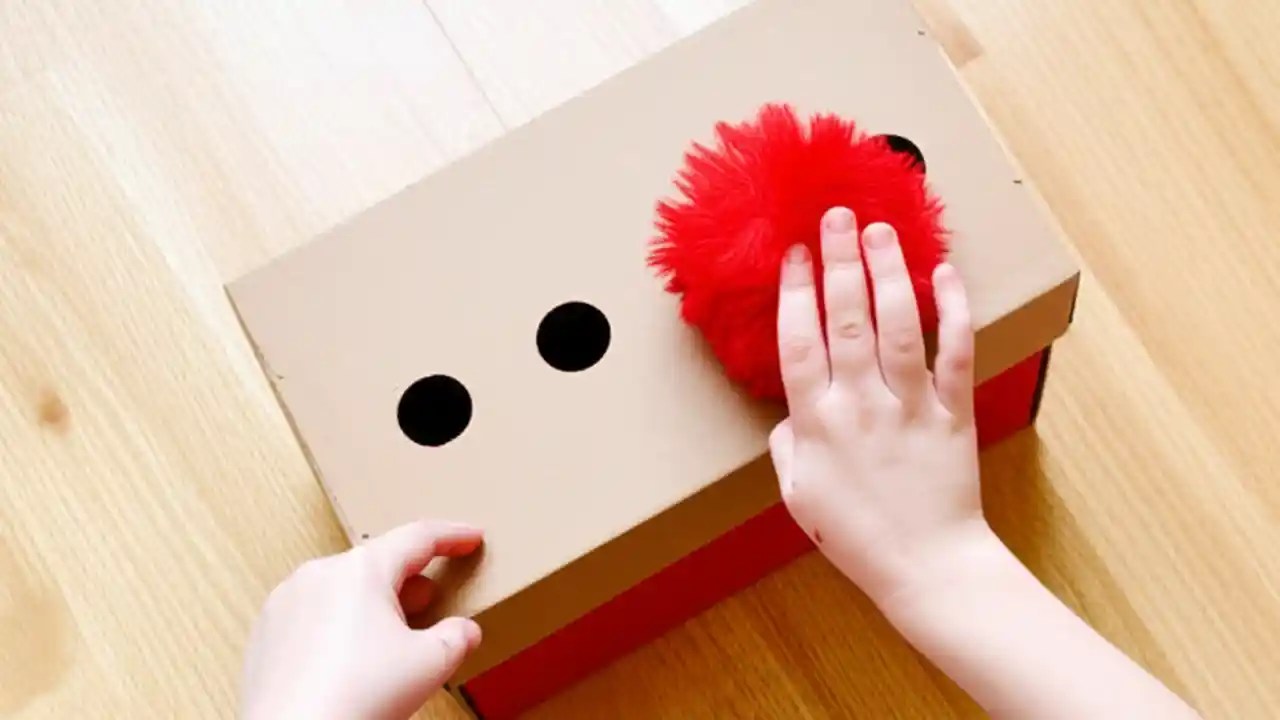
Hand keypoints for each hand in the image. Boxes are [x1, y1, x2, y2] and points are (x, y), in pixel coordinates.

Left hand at [239, 520, 483, 719]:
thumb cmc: (355, 699)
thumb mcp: (430, 665)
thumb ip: (457, 637)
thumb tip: (464, 630)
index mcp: (362, 569)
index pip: (418, 537)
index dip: (452, 535)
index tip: (470, 537)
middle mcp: (320, 574)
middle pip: (378, 564)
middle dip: (411, 582)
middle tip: (433, 603)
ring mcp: (286, 602)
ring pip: (344, 589)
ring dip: (374, 606)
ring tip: (392, 640)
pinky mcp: (267, 632)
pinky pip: (314, 614)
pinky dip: (340, 626)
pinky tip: (352, 662)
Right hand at [772, 208, 1202, 718]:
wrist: (927, 567)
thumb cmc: (856, 536)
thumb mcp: (798, 495)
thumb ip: (787, 444)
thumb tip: (790, 411)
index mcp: (817, 422)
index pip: (798, 341)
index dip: (793, 292)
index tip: (792, 253)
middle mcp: (862, 403)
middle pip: (846, 318)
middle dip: (839, 260)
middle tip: (835, 216)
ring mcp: (911, 404)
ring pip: (898, 325)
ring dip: (888, 271)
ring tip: (879, 229)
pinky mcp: (954, 412)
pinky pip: (955, 353)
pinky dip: (953, 311)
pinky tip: (946, 275)